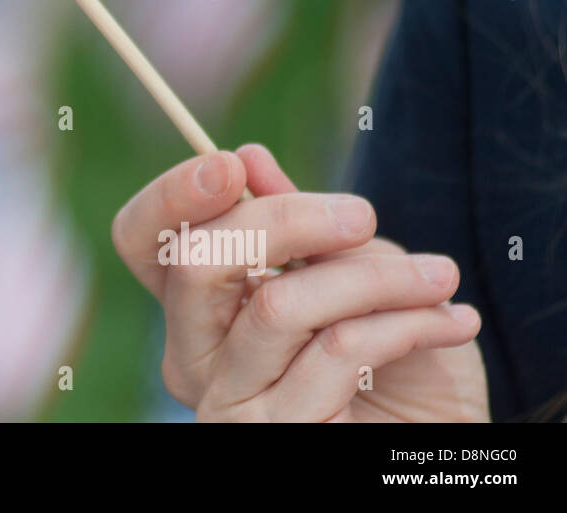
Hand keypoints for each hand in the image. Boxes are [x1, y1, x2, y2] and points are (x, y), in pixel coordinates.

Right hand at [111, 144, 489, 421]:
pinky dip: (404, 324)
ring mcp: (227, 401)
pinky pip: (334, 352)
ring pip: (277, 305)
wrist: (445, 434)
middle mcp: (194, 353)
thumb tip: (249, 159)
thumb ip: (302, 226)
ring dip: (373, 278)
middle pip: (196, 263)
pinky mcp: (277, 435)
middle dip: (282, 219)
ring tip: (438, 274)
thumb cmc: (395, 355)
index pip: (142, 239)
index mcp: (199, 304)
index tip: (232, 164)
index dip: (170, 196)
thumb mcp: (355, 268)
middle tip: (363, 214)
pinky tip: (452, 323)